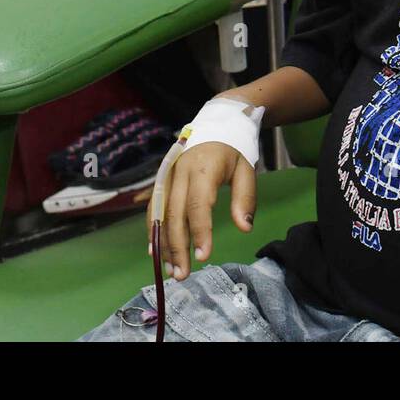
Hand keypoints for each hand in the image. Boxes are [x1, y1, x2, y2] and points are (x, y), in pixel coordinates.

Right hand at [148, 142, 255, 280]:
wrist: (214, 125)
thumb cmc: (233, 150)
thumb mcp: (246, 169)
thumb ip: (245, 198)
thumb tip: (244, 228)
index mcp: (203, 169)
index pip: (198, 205)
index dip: (200, 232)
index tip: (204, 256)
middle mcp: (179, 173)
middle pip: (175, 215)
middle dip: (177, 247)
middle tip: (182, 274)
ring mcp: (167, 177)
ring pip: (161, 215)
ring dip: (164, 245)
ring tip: (170, 270)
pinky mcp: (162, 181)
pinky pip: (154, 210)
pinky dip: (153, 232)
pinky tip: (155, 252)